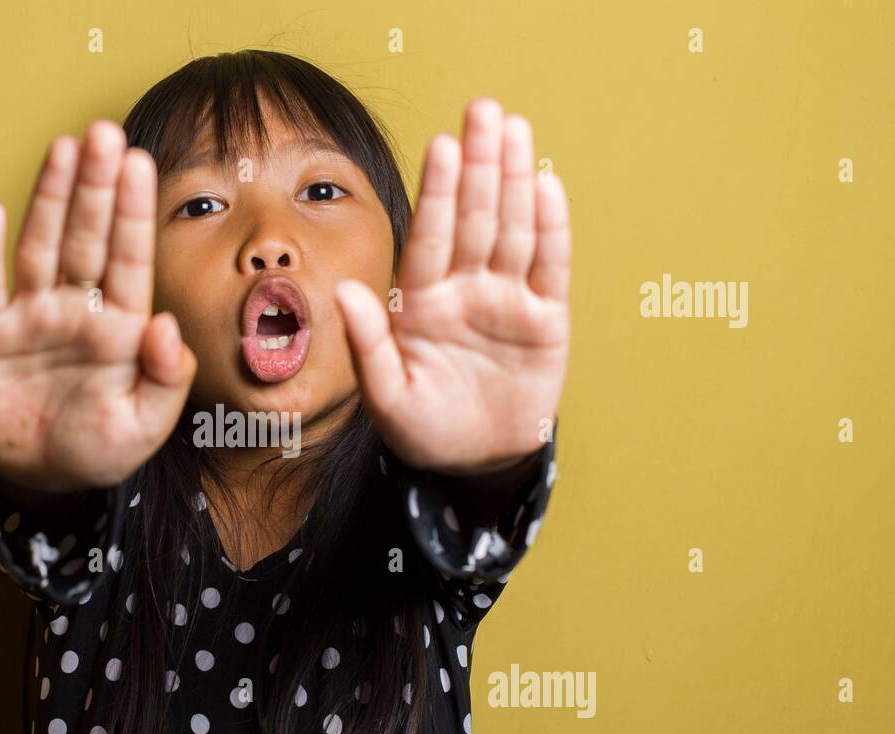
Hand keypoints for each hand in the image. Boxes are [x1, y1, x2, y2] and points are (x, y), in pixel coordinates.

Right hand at [0, 120, 196, 492]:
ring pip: (41, 246)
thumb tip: (165, 326)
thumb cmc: (99, 448)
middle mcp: (76, 307)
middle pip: (87, 236)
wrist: (43, 478)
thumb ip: (165, 380)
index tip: (140, 163)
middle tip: (104, 132)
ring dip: (51, 198)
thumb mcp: (145, 425)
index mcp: (120, 323)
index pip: (130, 257)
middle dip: (96, 186)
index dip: (133, 211)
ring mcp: (32, 315)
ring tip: (63, 149)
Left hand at [334, 98, 569, 474]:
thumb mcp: (387, 396)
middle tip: (484, 109)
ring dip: (515, 180)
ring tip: (515, 128)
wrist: (476, 463)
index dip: (437, 192)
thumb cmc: (423, 429)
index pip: (430, 237)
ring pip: (512, 229)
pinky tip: (547, 186)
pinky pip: (549, 267)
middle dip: (479, 165)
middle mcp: (464, 289)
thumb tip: (343, 291)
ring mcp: (506, 299)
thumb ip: (368, 343)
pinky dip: (552, 229)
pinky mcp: (544, 318)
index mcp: (421, 302)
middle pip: (473, 217)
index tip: (441, 145)